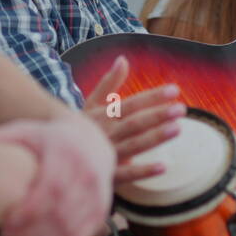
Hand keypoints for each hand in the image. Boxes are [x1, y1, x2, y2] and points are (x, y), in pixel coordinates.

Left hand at [0, 115, 114, 235]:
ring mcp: (98, 195)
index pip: (52, 188)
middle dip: (32, 233)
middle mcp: (87, 174)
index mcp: (67, 153)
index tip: (7, 223)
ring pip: (72, 230)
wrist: (90, 142)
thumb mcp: (24, 131)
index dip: (30, 211)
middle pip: (62, 214)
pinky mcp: (101, 212)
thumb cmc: (46, 140)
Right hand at [83, 55, 183, 184]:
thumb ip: (109, 83)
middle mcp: (105, 134)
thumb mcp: (91, 104)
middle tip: (181, 109)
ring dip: (155, 138)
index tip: (174, 89)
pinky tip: (164, 166)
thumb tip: (123, 59)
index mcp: (103, 116)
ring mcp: (105, 155)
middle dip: (157, 115)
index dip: (152, 97)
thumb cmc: (78, 128)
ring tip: (178, 129)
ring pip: (133, 145)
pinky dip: (143, 171)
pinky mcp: (107, 176)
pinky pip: (126, 174)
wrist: (54, 157)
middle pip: (134, 123)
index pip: (131, 104)